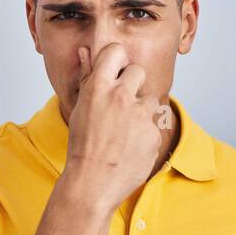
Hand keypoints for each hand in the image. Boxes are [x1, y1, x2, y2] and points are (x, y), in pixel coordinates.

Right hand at [63, 42, 163, 208]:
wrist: (93, 183)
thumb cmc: (83, 146)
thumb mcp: (81, 109)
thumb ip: (88, 78)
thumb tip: (85, 51)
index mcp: (98, 87)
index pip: (116, 51)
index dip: (117, 60)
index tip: (116, 72)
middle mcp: (121, 96)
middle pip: (138, 71)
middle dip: (133, 84)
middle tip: (121, 107)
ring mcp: (140, 114)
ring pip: (150, 100)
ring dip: (142, 111)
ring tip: (125, 132)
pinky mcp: (154, 132)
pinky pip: (154, 125)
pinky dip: (146, 134)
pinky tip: (132, 147)